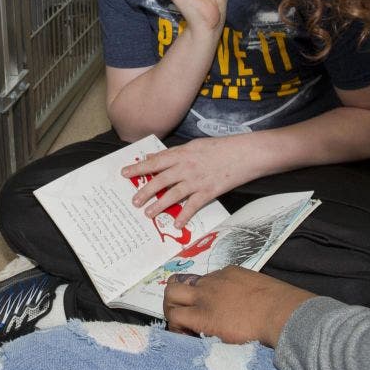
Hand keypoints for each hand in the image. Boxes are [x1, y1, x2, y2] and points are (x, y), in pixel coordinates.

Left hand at [122, 136, 253, 228]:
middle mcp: (186, 167)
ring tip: (148, 214)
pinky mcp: (209, 191)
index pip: (155, 161)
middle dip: (144, 191)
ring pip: (173, 194)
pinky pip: (193, 205)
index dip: (138, 168)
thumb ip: (175, 152)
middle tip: (133, 201)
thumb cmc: (220, 148)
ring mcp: (197, 180)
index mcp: (182, 153)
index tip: (124, 173)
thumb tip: (154, 157)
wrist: (245, 153)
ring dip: (159, 205)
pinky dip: (184, 216)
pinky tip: (177, 224)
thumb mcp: (194, 145)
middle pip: (160, 180)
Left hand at [163, 267, 315, 346]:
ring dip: (172, 310)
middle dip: (177, 298)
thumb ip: (250, 295)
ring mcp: (204, 297)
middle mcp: (212, 281)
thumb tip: (252, 307)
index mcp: (229, 274)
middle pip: (180, 282)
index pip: (205, 281)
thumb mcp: (263, 290)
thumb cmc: (282, 305)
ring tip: (182, 328)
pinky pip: (177, 318)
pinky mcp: (202, 316)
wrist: (280, 313)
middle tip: (185, 316)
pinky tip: (187, 338)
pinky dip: (176, 328)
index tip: (208, 310)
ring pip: (171, 295)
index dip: (202, 297)